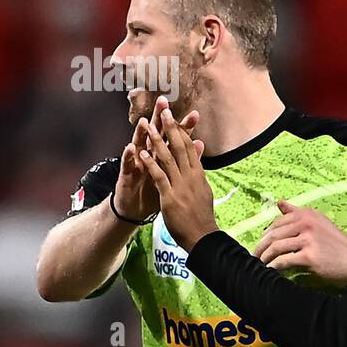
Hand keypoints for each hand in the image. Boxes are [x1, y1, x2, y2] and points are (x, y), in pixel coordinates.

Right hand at [114, 96, 200, 220]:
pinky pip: (127, 164)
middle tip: (164, 102)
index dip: (184, 127)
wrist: (137, 208)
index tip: (196, 114)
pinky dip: (129, 156)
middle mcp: (149, 154)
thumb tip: (200, 143)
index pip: (175, 137)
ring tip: (145, 121)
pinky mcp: (126, 174)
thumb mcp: (173, 174)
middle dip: (159, 118)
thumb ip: (185, 158)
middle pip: (156, 133)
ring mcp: (137, 162)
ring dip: (141, 133)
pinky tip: (131, 147)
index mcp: (163, 154)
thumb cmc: (155, 189)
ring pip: (139, 144)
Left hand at [137, 105, 217, 250]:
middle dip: (171, 128)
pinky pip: (159, 176)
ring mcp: (181, 186)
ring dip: (158, 141)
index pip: (190, 148)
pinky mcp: (170, 196)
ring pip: (168, 158)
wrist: (202, 237)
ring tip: (149, 126)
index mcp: (198, 175)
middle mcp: (191, 177)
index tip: (175, 116)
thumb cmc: (202, 216)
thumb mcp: (204, 191)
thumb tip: (202, 155)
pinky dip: (151, 164)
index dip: (182, 131)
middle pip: (180, 147)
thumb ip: (199, 171)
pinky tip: (142, 154)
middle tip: (164, 110)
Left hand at [253, 199, 346, 283]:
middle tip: (256, 256)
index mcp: (307, 214)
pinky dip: (274, 267)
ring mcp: (308, 240)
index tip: (262, 244)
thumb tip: (279, 202)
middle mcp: (307, 223)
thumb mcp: (318, 222)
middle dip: (261, 247)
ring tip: (261, 265)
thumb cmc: (336, 243)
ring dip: (265, 258)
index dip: (266, 234)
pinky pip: (284, 261)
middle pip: (273, 234)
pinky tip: (271, 271)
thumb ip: (297, 212)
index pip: (277, 222)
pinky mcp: (309, 256)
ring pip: (276, 248)